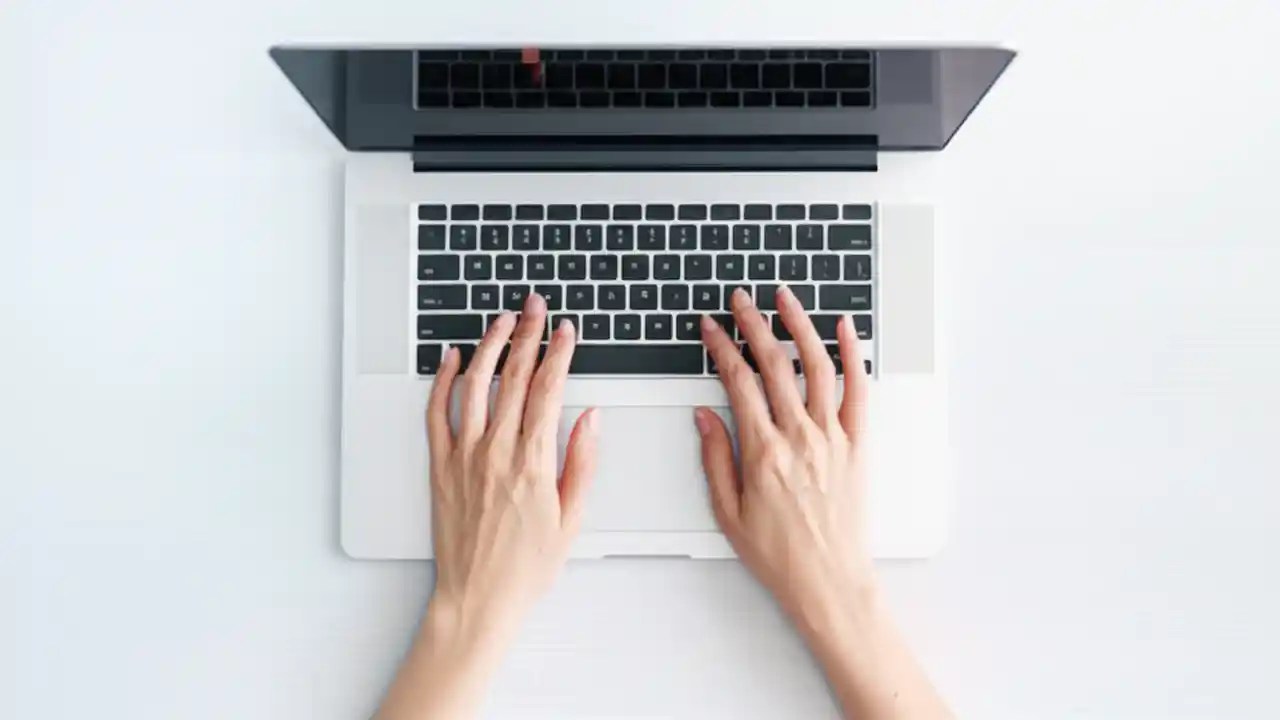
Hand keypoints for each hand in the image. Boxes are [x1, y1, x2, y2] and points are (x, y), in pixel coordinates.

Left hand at [425, 293, 597, 638]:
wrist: (477, 599)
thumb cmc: (526, 568)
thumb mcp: (572, 519)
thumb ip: (582, 463)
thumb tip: (590, 419)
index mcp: (533, 463)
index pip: (548, 391)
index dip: (559, 354)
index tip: (566, 331)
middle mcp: (496, 452)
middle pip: (513, 377)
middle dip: (527, 335)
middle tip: (535, 308)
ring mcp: (463, 457)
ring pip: (474, 385)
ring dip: (488, 347)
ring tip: (500, 321)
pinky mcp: (439, 467)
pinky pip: (437, 413)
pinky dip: (442, 381)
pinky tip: (450, 359)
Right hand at [697, 287, 874, 631]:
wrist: (829, 581)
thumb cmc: (779, 554)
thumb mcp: (728, 511)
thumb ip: (715, 458)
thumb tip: (705, 416)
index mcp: (762, 451)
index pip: (736, 381)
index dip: (720, 346)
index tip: (710, 327)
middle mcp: (799, 436)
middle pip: (773, 363)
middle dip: (753, 323)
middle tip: (741, 299)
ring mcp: (832, 437)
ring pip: (815, 366)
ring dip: (799, 325)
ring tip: (786, 298)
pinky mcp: (857, 445)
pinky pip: (858, 390)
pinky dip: (852, 355)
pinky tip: (844, 329)